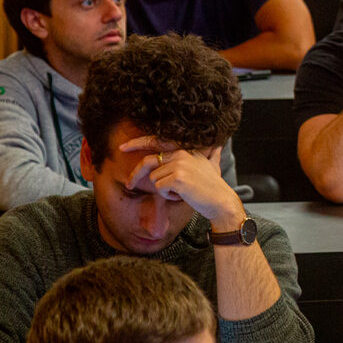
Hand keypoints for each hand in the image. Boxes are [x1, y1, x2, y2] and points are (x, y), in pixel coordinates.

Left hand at [118, 137, 243, 230]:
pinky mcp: (177, 178)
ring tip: (180, 191)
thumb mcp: (212, 165)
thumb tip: (218, 145)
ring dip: (163, 189)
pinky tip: (181, 196)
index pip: (156, 141)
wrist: (221, 201)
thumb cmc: (214, 186)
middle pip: (148, 162)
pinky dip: (167, 196)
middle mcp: (181, 153)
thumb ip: (211, 153)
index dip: (137, 143)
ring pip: (154, 179)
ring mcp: (179, 165)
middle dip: (135, 175)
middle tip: (129, 185)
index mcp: (185, 148)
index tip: (122, 147)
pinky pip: (159, 188)